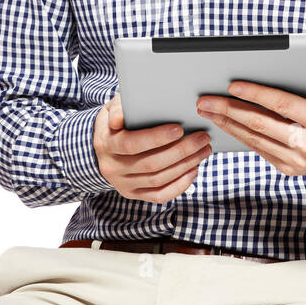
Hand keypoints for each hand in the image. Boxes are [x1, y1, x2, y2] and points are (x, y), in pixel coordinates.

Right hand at [93, 94, 212, 201]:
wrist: (102, 148)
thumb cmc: (115, 123)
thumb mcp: (110, 110)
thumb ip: (117, 109)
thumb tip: (119, 118)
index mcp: (106, 144)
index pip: (131, 144)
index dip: (156, 138)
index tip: (179, 128)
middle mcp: (113, 168)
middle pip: (150, 164)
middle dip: (181, 151)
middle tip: (203, 138)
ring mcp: (123, 184)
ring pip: (158, 180)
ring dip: (185, 166)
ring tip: (203, 150)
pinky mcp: (134, 194)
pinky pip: (159, 195)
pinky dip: (179, 185)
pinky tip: (194, 170)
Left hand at [195, 55, 305, 179]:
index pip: (282, 105)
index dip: (255, 94)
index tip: (232, 85)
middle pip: (260, 125)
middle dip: (229, 111)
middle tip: (204, 100)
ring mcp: (297, 161)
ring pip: (254, 140)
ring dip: (227, 124)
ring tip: (207, 110)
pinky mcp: (289, 169)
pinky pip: (259, 150)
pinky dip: (239, 136)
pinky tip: (224, 123)